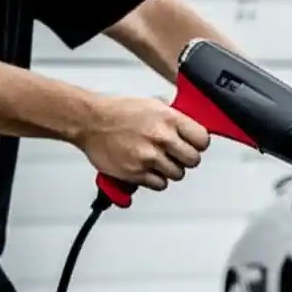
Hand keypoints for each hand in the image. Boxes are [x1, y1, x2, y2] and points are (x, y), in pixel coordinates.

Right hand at [71, 96, 209, 190]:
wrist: (88, 121)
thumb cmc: (118, 112)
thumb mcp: (153, 106)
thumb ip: (175, 121)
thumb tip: (192, 132)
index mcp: (168, 119)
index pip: (203, 139)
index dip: (199, 144)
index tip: (193, 145)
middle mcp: (161, 138)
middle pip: (193, 160)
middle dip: (186, 158)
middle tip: (176, 154)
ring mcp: (149, 157)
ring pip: (178, 174)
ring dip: (169, 169)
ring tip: (156, 160)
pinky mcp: (136, 173)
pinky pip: (160, 184)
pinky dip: (155, 180)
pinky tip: (147, 168)